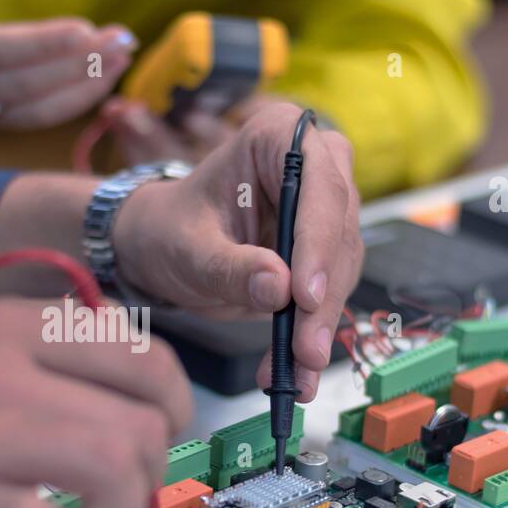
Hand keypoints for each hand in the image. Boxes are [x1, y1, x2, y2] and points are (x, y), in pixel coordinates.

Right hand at [0, 0, 135, 129]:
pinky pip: (44, 118)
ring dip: (86, 86)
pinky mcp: (2, 122)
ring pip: (39, 109)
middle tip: (120, 40)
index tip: (85, 29)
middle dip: (76, 65)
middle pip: (26, 85)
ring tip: (123, 56)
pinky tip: (109, 75)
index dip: (42, 44)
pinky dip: (79, 100)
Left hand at [112, 102, 362, 401]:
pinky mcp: (327, 250)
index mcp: (278, 135)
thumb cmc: (171, 229)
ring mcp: (326, 208)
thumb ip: (229, 266)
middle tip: (305, 348)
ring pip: (342, 269)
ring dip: (320, 325)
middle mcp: (316, 163)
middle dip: (322, 297)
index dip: (317, 242)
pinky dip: (314, 334)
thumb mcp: (188, 248)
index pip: (317, 185)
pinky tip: (297, 372)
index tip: (305, 295)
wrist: (166, 246)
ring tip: (296, 371)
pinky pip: (332, 294)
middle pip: (337, 231)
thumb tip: (277, 288)